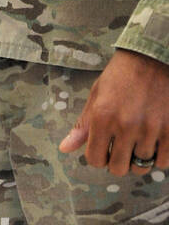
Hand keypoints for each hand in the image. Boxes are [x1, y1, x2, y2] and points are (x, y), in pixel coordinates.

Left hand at [58, 48, 168, 175]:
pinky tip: (155, 144)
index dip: (98, 158)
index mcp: (103, 118)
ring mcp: (151, 128)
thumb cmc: (121, 75)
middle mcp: (126, 125)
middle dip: (118, 162)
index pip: (95, 160)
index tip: (104, 151)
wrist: (152, 57)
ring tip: (139, 142)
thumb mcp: (96, 96)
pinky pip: (164, 160)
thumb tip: (65, 148)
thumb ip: (83, 126)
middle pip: (119, 168)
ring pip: (142, 165)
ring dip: (139, 158)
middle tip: (122, 149)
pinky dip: (159, 157)